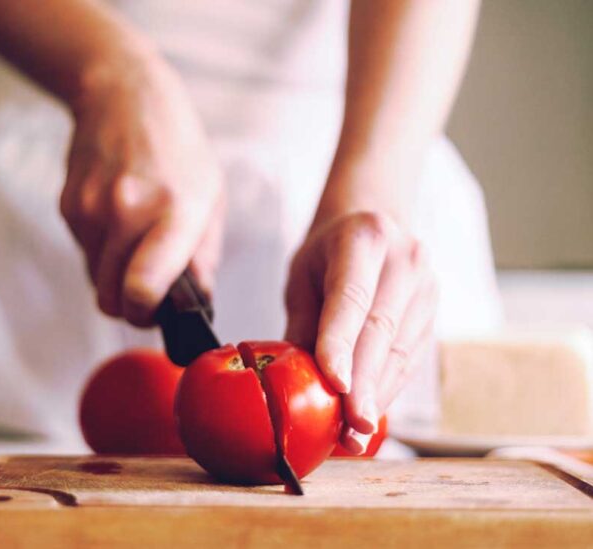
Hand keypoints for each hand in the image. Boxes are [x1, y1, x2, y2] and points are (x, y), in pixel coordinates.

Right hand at [60, 59, 223, 325]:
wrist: (123, 96)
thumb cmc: (178, 150)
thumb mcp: (211, 198)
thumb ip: (204, 258)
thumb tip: (197, 305)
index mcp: (174, 211)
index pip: (143, 287)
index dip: (145, 314)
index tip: (155, 311)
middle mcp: (126, 211)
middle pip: (111, 298)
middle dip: (130, 306)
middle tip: (149, 291)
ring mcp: (91, 209)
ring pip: (95, 280)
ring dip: (115, 277)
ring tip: (136, 240)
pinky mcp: (68, 207)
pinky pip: (84, 254)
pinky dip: (101, 252)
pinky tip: (117, 219)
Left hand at [284, 211, 436, 453]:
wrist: (374, 224)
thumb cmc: (328, 253)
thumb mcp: (302, 275)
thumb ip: (301, 323)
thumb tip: (293, 382)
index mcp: (364, 238)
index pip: (352, 297)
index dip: (342, 343)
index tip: (336, 385)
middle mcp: (405, 260)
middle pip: (382, 331)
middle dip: (365, 385)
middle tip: (349, 429)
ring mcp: (427, 287)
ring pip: (401, 352)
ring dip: (377, 397)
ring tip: (354, 434)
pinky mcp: (434, 314)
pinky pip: (411, 360)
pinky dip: (388, 390)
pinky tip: (369, 415)